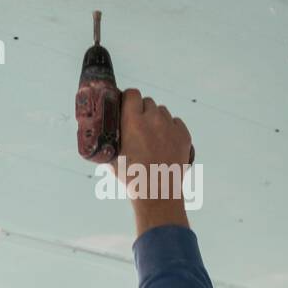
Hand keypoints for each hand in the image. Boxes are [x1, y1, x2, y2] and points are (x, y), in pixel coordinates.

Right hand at [118, 88, 192, 236]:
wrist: (157, 194)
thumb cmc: (132, 177)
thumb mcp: (112, 157)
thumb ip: (110, 139)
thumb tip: (103, 132)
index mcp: (133, 121)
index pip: (132, 93)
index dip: (128, 99)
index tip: (126, 107)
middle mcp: (153, 119)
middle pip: (147, 102)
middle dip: (142, 111)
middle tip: (138, 127)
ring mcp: (171, 126)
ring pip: (162, 112)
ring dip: (156, 119)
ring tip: (152, 137)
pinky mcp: (184, 135)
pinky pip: (176, 122)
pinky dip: (170, 128)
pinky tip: (165, 143)